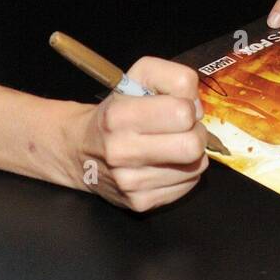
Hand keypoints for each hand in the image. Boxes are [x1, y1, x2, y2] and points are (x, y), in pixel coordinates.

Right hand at [70, 57, 208, 211]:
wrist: (80, 151)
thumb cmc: (117, 109)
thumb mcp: (140, 76)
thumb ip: (175, 78)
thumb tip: (199, 108)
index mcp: (119, 115)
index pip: (183, 112)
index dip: (188, 107)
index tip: (177, 107)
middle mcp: (121, 151)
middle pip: (192, 145)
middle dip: (196, 133)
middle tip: (182, 129)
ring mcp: (130, 182)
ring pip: (195, 167)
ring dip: (191, 154)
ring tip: (171, 145)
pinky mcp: (140, 203)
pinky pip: (188, 186)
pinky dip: (184, 173)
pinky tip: (166, 163)